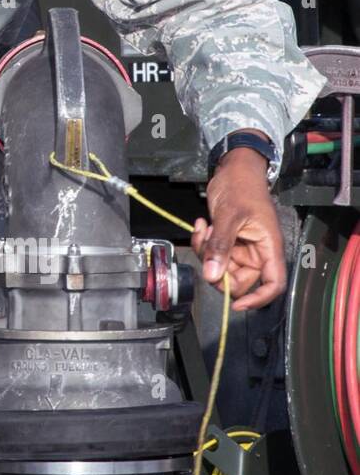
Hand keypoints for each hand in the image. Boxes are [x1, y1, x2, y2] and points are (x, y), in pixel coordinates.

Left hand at [193, 146, 286, 311]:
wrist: (234, 170)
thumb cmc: (241, 188)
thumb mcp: (230, 216)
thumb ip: (221, 246)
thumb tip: (213, 276)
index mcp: (268, 248)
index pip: (273, 284)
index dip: (258, 299)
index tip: (235, 304)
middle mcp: (257, 252)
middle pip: (240, 280)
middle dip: (219, 268)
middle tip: (207, 246)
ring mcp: (241, 247)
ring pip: (221, 267)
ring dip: (207, 251)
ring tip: (205, 228)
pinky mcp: (227, 241)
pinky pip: (213, 253)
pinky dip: (203, 242)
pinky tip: (202, 224)